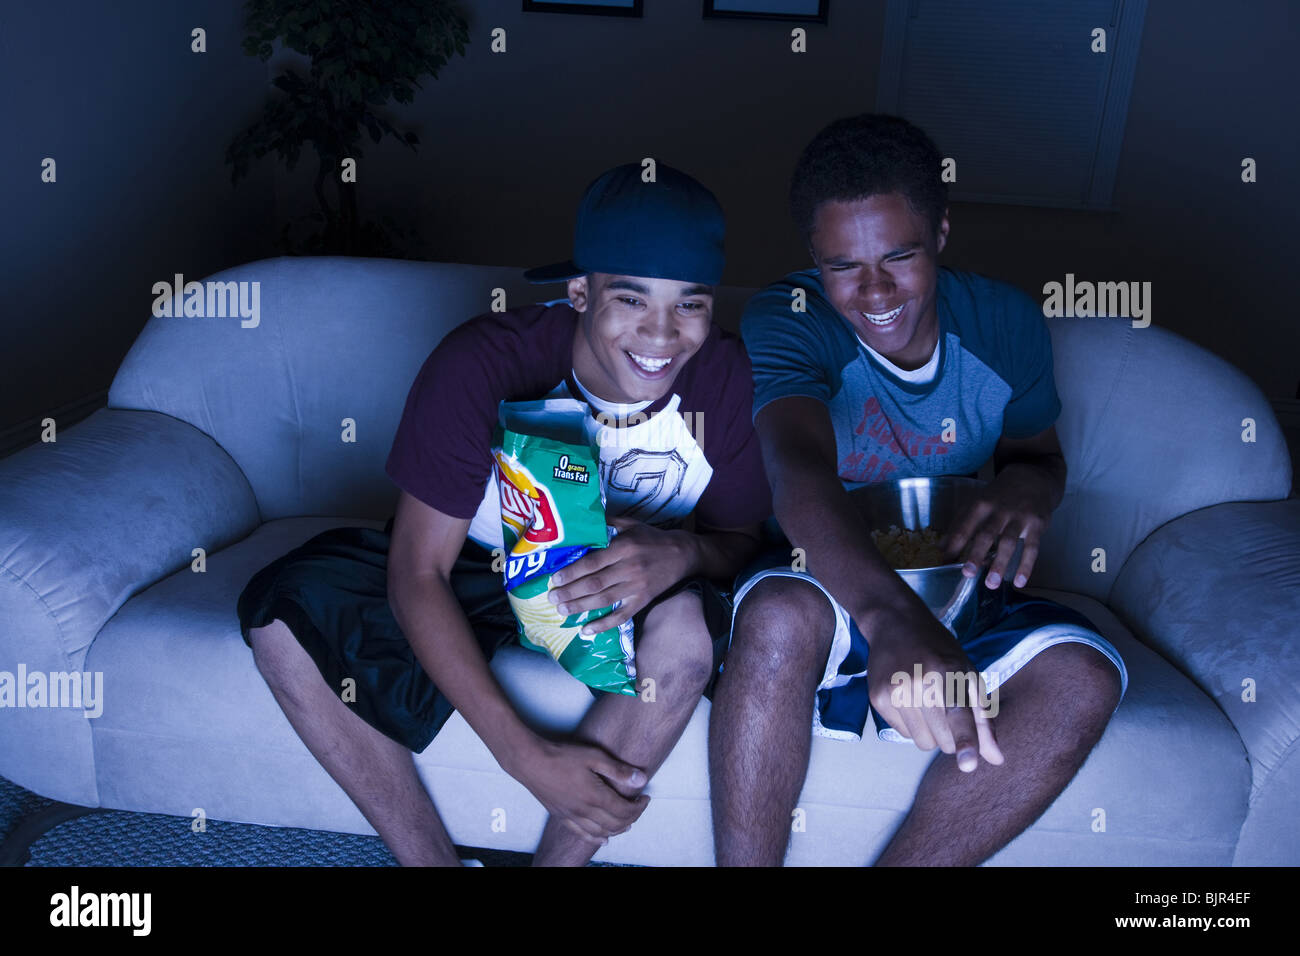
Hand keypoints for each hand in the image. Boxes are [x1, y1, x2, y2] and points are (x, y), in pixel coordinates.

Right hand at [509, 737, 649, 842]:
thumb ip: (618, 770)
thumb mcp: (594, 756)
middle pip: (616, 824)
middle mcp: (584, 812)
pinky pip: (583, 835)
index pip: (625, 810)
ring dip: (618, 830)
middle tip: (639, 806)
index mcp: (595, 797)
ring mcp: (572, 817)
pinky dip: (597, 839)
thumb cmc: (562, 756)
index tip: (646, 797)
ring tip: (628, 821)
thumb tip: (641, 779)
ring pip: (601, 832)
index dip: (639, 807)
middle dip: (632, 818)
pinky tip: (604, 839)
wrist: (531, 762)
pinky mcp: (561, 817)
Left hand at [546, 515, 692, 634]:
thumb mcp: (631, 524)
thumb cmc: (653, 538)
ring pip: (604, 600)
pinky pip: (621, 616)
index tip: (555, 579)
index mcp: (624, 548)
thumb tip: (584, 518)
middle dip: (570, 592)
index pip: (593, 562)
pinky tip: (586, 631)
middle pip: (594, 583)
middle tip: (552, 598)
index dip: (572, 572)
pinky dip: (603, 625)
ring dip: (580, 607)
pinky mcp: (642, 601)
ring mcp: (636, 587)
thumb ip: (607, 522)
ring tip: (562, 611)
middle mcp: (629, 568)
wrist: (683, 554)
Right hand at [865, 614, 1003, 771]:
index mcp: (947, 672)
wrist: (895, 624)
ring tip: (925, 702)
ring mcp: (894, 691)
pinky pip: (902, 734)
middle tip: (945, 708)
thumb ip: (983, 719)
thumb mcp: (968, 676)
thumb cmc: (939, 650)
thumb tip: (996, 759)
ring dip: (930, 732)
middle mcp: (918, 682)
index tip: (968, 764)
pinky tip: (908, 699)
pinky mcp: (876, 698)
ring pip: (922, 742)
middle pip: (942, 740)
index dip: (965, 740)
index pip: (958, 713)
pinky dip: (910, 724)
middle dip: (951, 736)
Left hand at [940, 465, 1055, 590]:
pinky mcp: (1037, 525)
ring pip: (1009, 543)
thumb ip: (960, 524)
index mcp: (980, 504)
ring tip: (991, 584)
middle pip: (987, 534)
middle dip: (976, 554)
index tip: (945, 561)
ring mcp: (1020, 517)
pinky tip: (1019, 582)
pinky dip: (1026, 566)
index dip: (954, 544)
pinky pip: (1032, 548)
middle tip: (968, 573)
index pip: (965, 525)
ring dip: (1000, 564)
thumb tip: (941, 548)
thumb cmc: (999, 495)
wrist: (1034, 478)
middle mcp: (1000, 510)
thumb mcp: (977, 502)